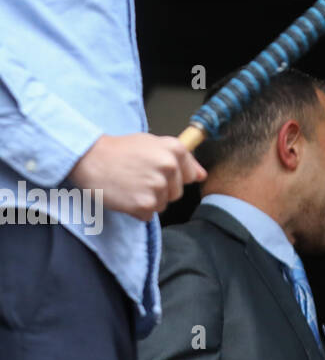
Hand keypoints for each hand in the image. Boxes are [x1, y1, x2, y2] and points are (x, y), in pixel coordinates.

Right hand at [66, 133, 206, 221]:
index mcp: (175, 150)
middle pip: (176, 193)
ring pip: (162, 205)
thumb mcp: (154, 144)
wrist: (89, 158)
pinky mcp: (144, 204)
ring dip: (148, 201)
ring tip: (131, 186)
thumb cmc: (119, 150)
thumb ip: (182, 158)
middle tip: (139, 179)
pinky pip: (148, 216)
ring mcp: (157, 187)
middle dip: (160, 190)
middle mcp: (170, 167)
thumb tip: (201, 175)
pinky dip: (136, 210)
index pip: (190, 175)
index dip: (173, 177)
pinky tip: (125, 196)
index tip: (157, 173)